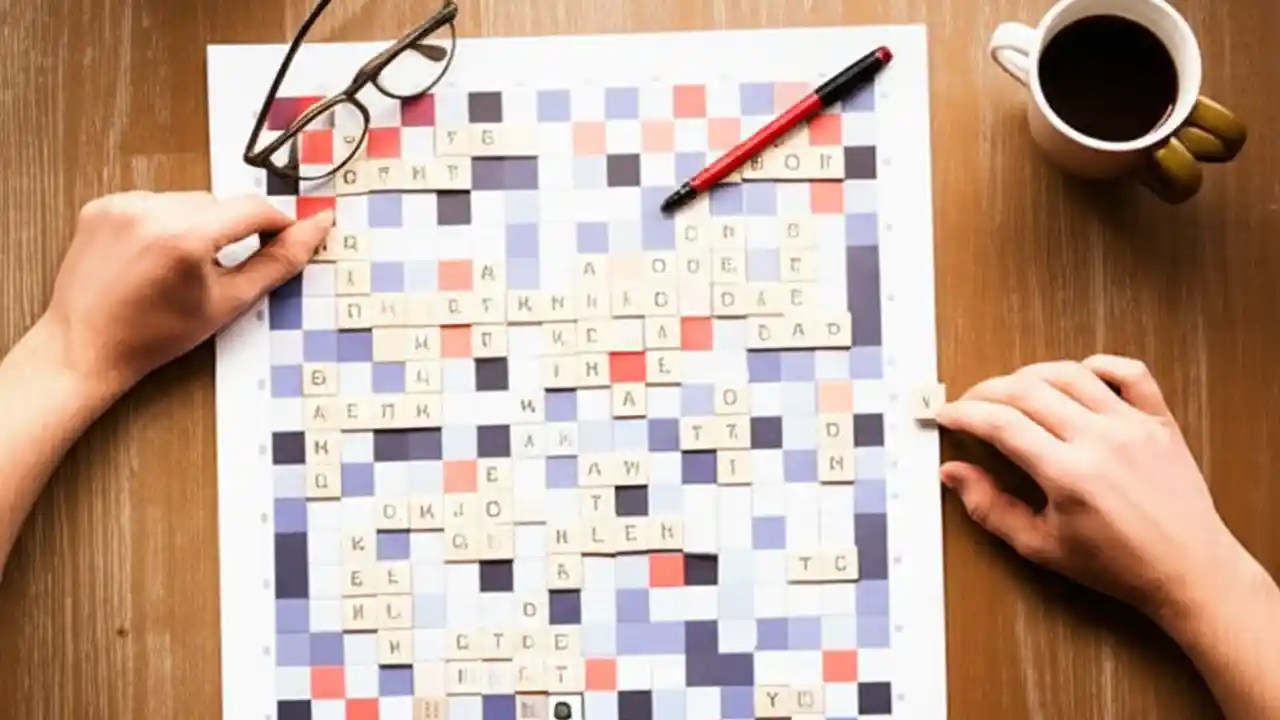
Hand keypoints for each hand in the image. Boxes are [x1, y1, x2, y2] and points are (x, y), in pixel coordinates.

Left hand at [40, 191, 330, 396]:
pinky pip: (153, 202)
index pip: (253, 208)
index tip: (288, 235)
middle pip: (220, 205)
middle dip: (229, 232)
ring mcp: (122, 206)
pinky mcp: (102, 207)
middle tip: (218, 271)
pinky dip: (163, 223)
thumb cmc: (152, 335)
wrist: (87, 347)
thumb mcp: (228, 303)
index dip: (278, 223)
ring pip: (188, 201)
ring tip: (182, 267)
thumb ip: (277, 262)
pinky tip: (155, 256)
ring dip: (197, 226)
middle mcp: (150, 213)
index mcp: (184, 237)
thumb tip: (313, 231)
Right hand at [936, 355, 1245, 624]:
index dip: (964, 414)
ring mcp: (1133, 425)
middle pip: (1027, 390)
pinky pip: (1128, 371)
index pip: (1000, 423)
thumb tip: (954, 474)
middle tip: (970, 404)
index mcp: (1069, 474)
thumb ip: (990, 508)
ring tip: (1012, 390)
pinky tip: (1077, 377)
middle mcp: (1101, 440)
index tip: (947, 415)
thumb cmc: (1119, 565)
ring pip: (1069, 373)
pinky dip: (1098, 364)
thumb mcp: (1041, 547)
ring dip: (1030, 374)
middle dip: (986, 391)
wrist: (1189, 570)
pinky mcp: (1159, 420)